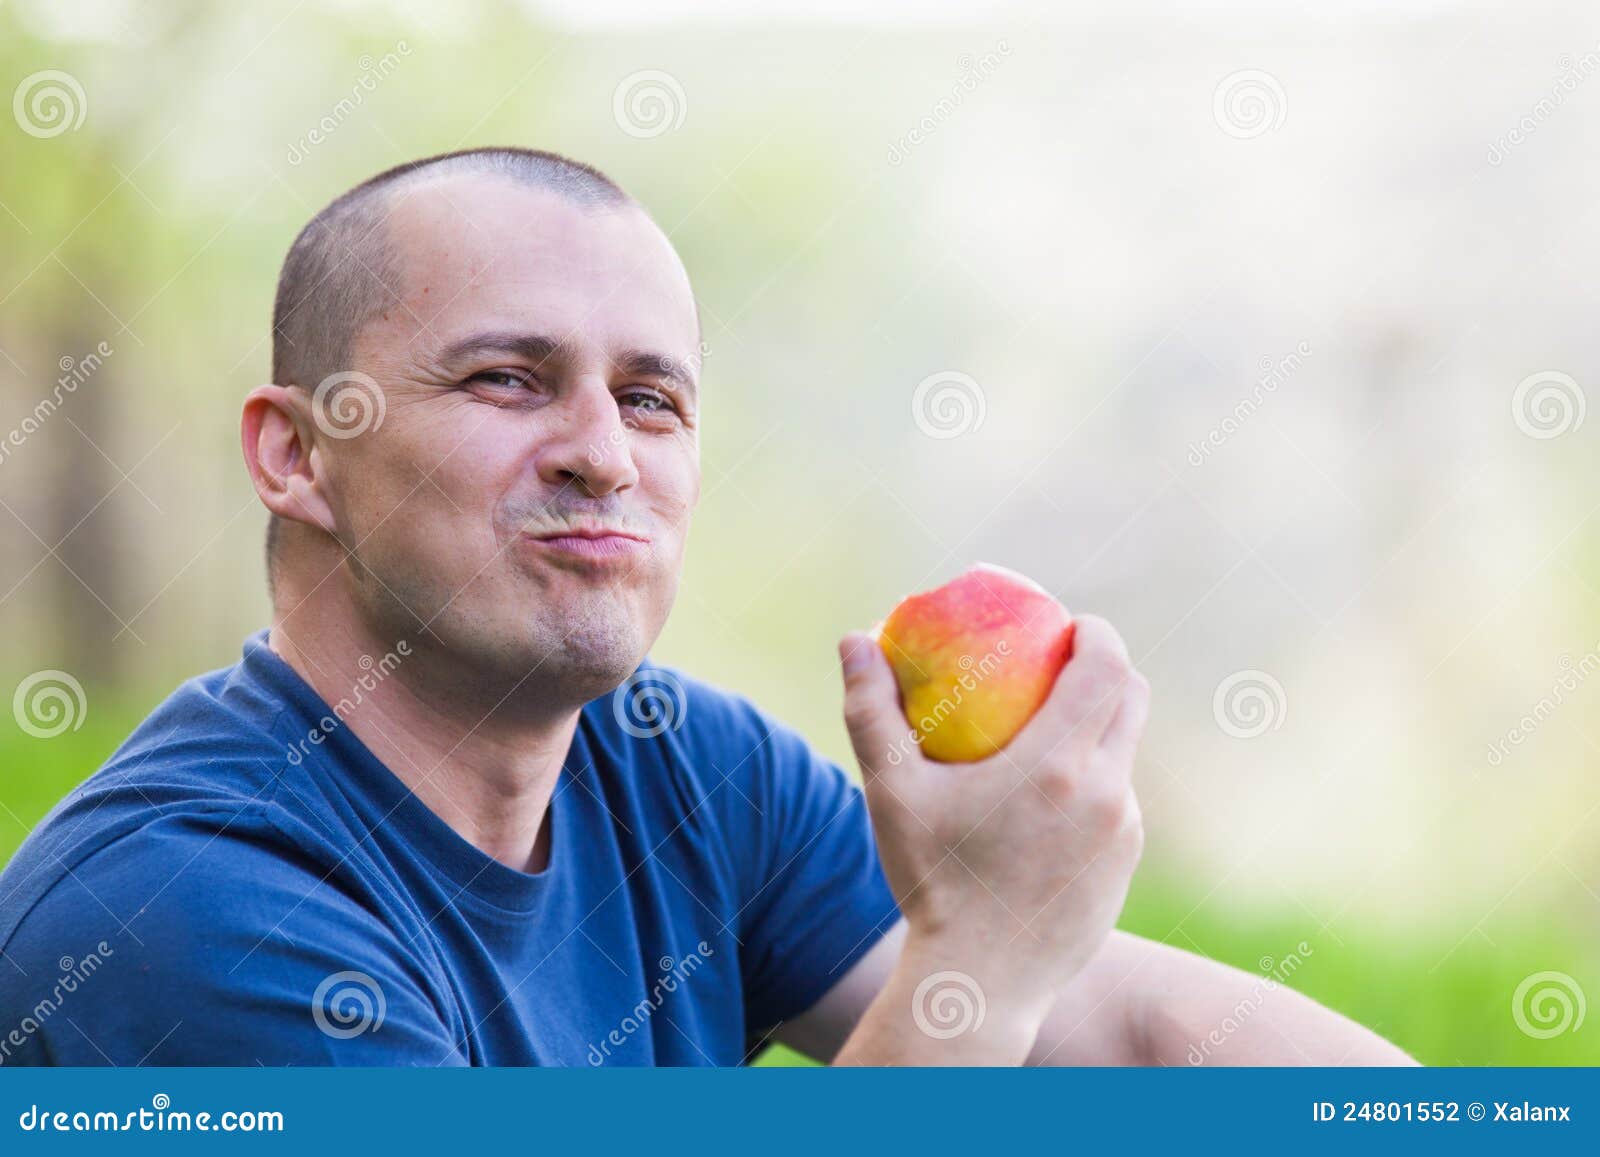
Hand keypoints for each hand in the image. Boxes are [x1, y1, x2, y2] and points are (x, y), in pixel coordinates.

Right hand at [837, 615, 1147, 1046]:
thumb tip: (854, 638)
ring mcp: (1124, 833)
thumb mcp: (892, 793)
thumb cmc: (930, 882)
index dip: (1096, 633)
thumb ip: (872, 711)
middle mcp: (1106, 792)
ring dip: (1097, 729)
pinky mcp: (1125, 866)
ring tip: (1047, 731)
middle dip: (1105, 668)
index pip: (1106, 668)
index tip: (1068, 624)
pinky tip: (1047, 799)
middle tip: (1062, 662)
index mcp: (1057, 764)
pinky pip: (1119, 803)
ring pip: (1124, 754)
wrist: (980, 981)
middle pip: (1131, 700)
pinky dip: (1092, 782)